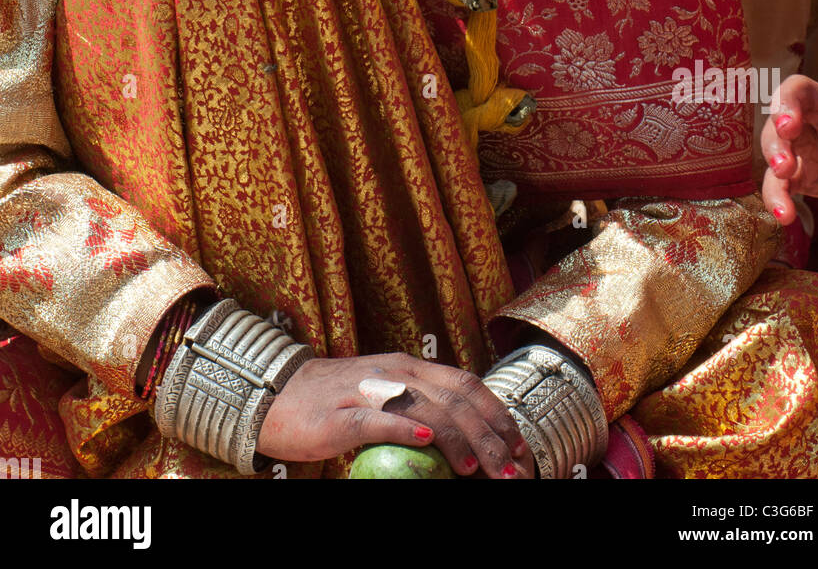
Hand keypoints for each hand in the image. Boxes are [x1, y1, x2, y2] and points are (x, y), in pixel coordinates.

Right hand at [257, 353, 533, 477]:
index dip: (497, 414)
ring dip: (459, 439)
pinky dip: (408, 428)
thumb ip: (418, 405)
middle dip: (490, 436)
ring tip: (479, 469)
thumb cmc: (333, 401)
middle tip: (510, 470)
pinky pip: (380, 419)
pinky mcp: (344, 415)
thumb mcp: (384, 393)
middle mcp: (396, 372)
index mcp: (409, 367)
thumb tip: (460, 436)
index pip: (466, 385)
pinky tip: (429, 442)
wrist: (278, 394)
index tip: (519, 446)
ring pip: (427, 409)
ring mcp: (371, 390)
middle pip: (455, 400)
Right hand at [761, 67, 817, 221]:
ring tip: (783, 171)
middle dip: (786, 107)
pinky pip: (780, 181)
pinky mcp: (805, 175)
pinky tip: (782, 214)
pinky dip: (776, 196)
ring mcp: (814, 143)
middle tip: (788, 129)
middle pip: (795, 94)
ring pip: (778, 135)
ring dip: (774, 150)